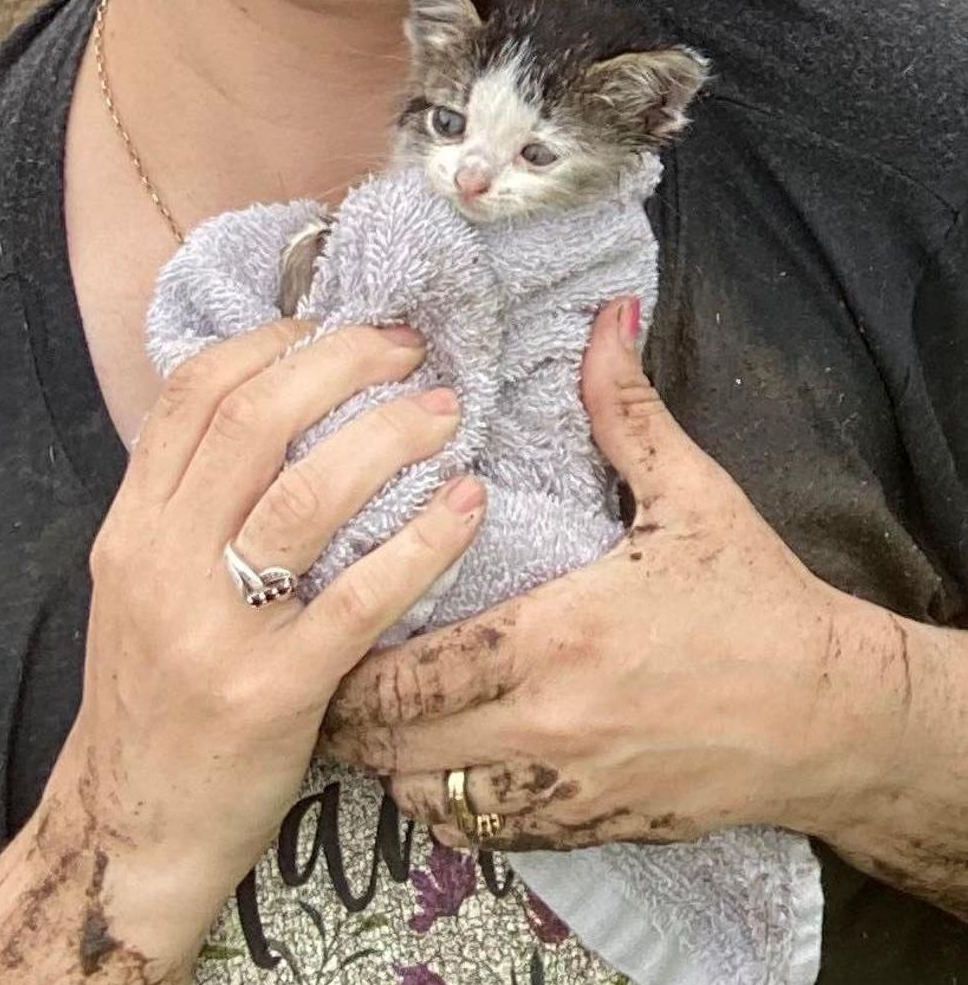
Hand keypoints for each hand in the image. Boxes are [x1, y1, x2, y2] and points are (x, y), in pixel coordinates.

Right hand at [23, 320, 484, 978]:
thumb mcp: (144, 586)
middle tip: (409, 351)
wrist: (133, 827)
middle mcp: (159, 563)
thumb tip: (275, 415)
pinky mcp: (271, 693)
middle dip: (342, 365)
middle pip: (254, 422)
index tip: (336, 324)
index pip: (192, 395)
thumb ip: (193, 505)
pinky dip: (422, 541)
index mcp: (131, 527)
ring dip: (389, 437)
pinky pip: (358, 598)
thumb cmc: (157, 695)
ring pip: (306, 496)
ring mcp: (212, 630)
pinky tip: (468, 504)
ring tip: (447, 412)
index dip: (272, 341)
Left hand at [320, 298, 903, 851]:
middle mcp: (545, 725)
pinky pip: (481, 833)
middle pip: (396, 739)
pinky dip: (442, 803)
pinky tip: (438, 765)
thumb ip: (627, 409)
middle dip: (344, 712)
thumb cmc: (756, 602)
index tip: (325, 621)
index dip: (348, 653)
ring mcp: (561, 790)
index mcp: (555, 636)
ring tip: (371, 717)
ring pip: (425, 796)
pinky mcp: (585, 828)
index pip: (408, 666)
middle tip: (321, 668)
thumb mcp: (692, 496)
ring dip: (387, 759)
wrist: (829, 716)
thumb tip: (608, 317)